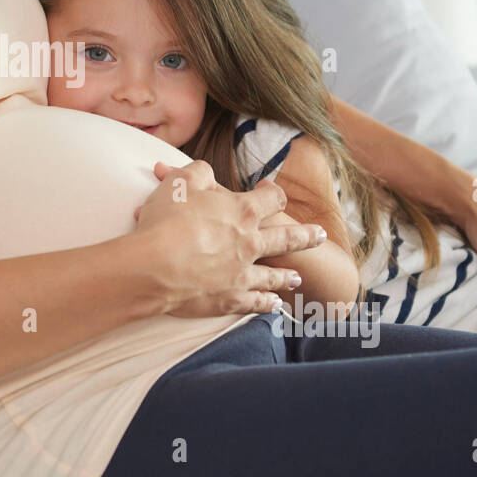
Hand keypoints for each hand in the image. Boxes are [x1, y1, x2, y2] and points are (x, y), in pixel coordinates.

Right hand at [133, 159, 325, 319]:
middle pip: (286, 238)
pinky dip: (266, 304)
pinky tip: (274, 305)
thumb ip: (198, 173)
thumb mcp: (179, 183)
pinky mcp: (230, 299)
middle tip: (320, 236)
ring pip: (274, 276)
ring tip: (298, 278)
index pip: (270, 199)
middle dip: (305, 236)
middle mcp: (250, 243)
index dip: (274, 193)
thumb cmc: (166, 221)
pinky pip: (255, 302)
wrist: (155, 267)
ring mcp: (243, 274)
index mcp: (241, 211)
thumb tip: (206, 171)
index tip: (274, 191)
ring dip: (287, 276)